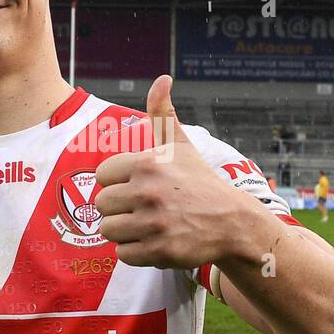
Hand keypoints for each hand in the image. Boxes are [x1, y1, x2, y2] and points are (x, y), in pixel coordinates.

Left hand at [95, 74, 256, 268]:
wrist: (232, 222)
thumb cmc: (200, 182)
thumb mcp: (181, 145)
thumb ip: (163, 113)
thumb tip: (162, 79)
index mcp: (148, 164)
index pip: (101, 175)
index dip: (117, 182)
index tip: (137, 186)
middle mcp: (148, 192)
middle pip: (102, 204)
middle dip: (119, 208)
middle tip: (143, 208)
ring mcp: (153, 223)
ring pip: (108, 230)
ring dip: (124, 231)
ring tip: (146, 225)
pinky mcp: (159, 250)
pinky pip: (122, 254)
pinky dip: (135, 252)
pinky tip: (154, 241)